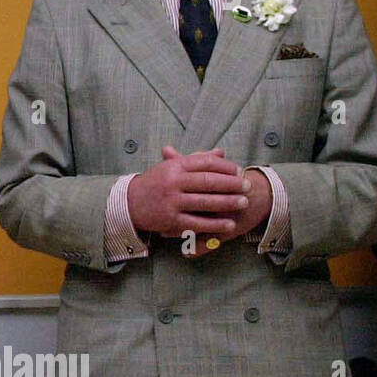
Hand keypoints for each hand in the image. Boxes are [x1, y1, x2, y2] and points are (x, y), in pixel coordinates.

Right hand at [127, 146, 250, 254]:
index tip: (238, 171)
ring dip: (228, 203)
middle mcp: (173, 182)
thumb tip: (221, 152)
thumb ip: (196, 160)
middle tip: (247, 185)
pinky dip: (215, 224)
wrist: (128, 203)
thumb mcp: (171, 167)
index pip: (205, 163)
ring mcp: (172, 202)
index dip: (225, 166)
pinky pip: (198, 222)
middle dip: (231, 184)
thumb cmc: (154, 183)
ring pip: (206, 202)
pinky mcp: (171, 220)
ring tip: (244, 202)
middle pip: (208, 182)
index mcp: (174, 166)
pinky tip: (229, 223)